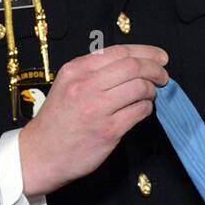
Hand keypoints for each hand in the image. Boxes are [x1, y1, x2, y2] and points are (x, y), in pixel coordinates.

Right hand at [18, 44, 168, 195]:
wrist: (41, 152)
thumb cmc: (57, 121)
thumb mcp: (66, 85)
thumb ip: (92, 72)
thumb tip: (132, 64)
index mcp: (74, 70)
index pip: (118, 52)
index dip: (146, 52)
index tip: (160, 57)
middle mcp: (84, 85)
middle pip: (133, 66)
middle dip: (156, 69)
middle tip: (163, 76)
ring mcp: (96, 107)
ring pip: (140, 87)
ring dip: (152, 90)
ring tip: (149, 96)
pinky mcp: (108, 129)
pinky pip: (140, 111)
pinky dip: (146, 108)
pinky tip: (140, 110)